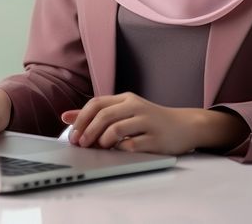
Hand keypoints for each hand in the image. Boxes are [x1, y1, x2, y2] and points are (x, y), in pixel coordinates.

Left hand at [61, 92, 247, 155]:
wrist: (184, 126)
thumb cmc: (150, 120)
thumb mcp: (125, 111)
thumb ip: (98, 113)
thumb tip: (67, 117)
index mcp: (126, 98)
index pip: (97, 103)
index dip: (81, 118)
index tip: (73, 134)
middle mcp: (136, 106)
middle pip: (104, 116)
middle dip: (88, 132)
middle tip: (81, 145)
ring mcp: (147, 121)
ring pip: (116, 129)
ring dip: (103, 141)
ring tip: (100, 148)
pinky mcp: (156, 138)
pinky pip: (132, 145)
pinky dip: (121, 150)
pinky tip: (119, 152)